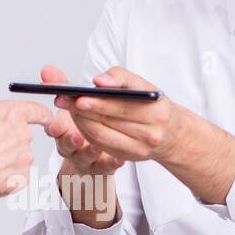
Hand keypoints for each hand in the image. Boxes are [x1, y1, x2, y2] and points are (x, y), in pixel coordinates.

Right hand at [0, 70, 51, 202]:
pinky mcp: (21, 178)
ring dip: (8, 158)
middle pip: (25, 134)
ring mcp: (23, 158)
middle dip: (10, 138)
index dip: (41, 114)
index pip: (38, 110)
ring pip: (21, 156)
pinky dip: (7, 175)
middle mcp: (22, 135)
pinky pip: (18, 175)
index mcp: (12, 113)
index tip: (43, 117)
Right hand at [40, 65, 125, 175]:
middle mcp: (70, 146)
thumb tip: (48, 70)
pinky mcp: (103, 167)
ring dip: (89, 150)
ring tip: (95, 146)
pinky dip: (111, 163)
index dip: (55, 126)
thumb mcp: (76, 101)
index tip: (56, 125)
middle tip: (78, 129)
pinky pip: (106, 167)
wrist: (103, 148)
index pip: (54, 129)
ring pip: (85, 156)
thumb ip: (63, 85)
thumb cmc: (90, 119)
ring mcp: (86, 159)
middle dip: (73, 135)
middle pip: (69, 144)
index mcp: (60, 129)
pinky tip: (119, 159)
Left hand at [59, 66, 185, 162]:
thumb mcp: (142, 85)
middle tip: (63, 99)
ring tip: (68, 108)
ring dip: (81, 121)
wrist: (171, 134)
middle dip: (83, 108)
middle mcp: (151, 129)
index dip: (99, 100)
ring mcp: (141, 146)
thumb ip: (120, 77)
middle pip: (110, 119)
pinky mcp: (131, 157)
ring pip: (102, 134)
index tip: (79, 96)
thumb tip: (98, 82)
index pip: (124, 101)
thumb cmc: (151, 104)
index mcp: (155, 106)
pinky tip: (79, 122)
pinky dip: (87, 133)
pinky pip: (103, 145)